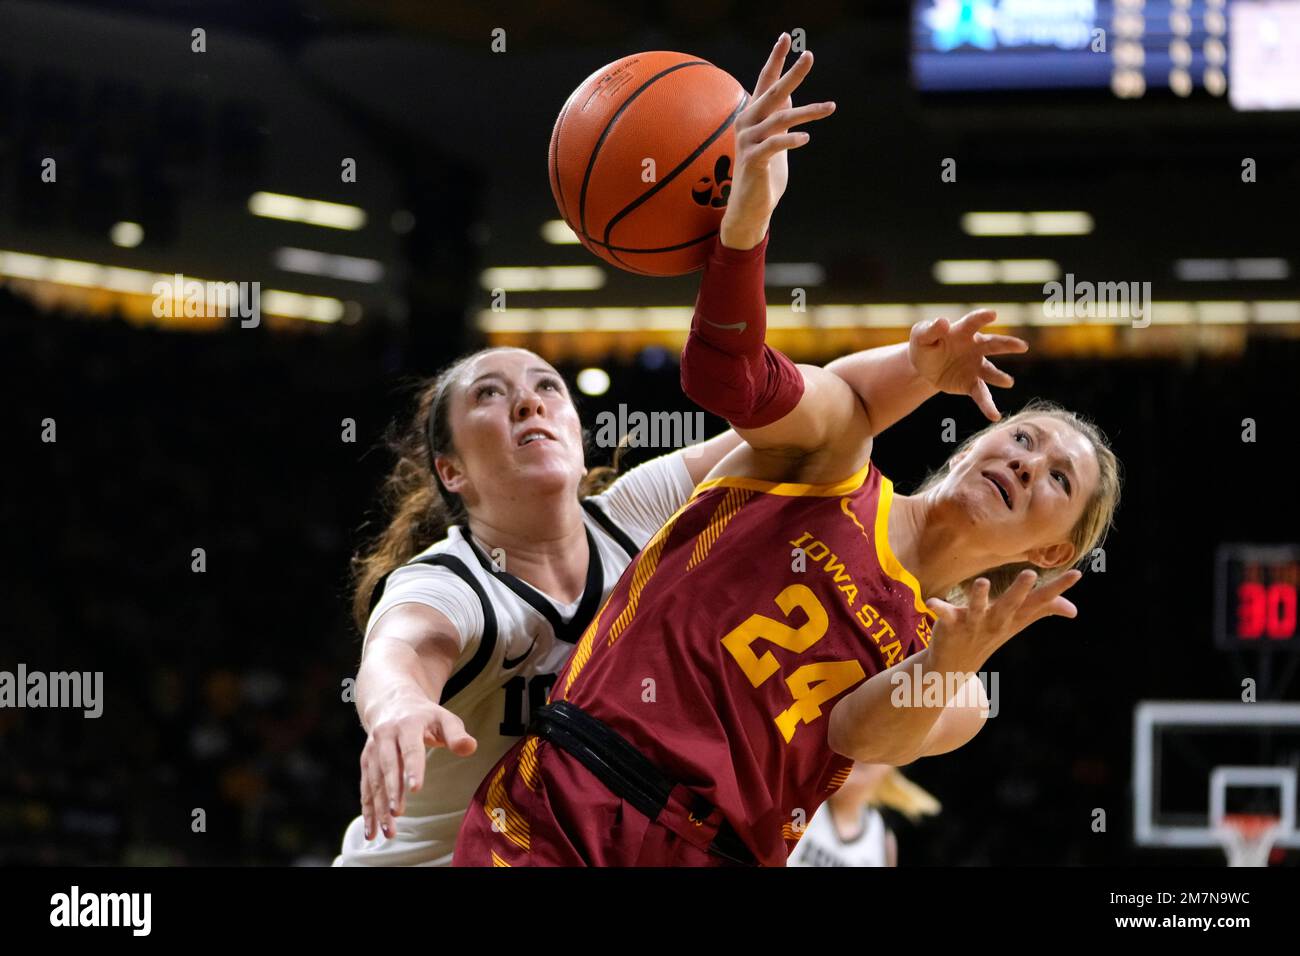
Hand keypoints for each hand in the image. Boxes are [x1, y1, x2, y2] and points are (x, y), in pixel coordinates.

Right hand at [359, 689, 476, 840]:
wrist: (391, 703)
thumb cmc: (424, 715)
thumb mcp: (444, 718)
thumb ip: (457, 733)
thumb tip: (470, 747)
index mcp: (407, 725)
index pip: (410, 748)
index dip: (412, 767)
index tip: (416, 788)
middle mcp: (385, 736)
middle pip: (387, 766)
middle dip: (391, 791)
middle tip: (397, 813)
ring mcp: (373, 750)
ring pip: (374, 781)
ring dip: (378, 807)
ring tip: (387, 831)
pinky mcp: (366, 762)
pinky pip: (366, 788)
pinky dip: (367, 810)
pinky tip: (372, 831)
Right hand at [719, 33, 836, 249]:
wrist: (752, 205)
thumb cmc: (765, 170)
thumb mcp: (775, 137)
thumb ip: (779, 114)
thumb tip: (789, 90)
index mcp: (754, 114)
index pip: (765, 80)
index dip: (775, 59)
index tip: (786, 37)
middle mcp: (747, 122)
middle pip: (773, 92)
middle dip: (792, 73)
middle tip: (810, 56)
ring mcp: (748, 141)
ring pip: (780, 118)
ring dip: (808, 112)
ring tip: (831, 107)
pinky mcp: (753, 160)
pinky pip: (774, 144)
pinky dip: (790, 140)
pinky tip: (806, 138)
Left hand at [909, 308, 1027, 420]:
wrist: (924, 365)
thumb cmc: (925, 344)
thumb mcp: (921, 335)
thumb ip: (930, 330)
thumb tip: (943, 322)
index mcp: (963, 332)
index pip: (973, 322)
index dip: (982, 317)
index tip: (992, 314)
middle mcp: (975, 348)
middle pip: (993, 344)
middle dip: (1008, 345)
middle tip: (1022, 346)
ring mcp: (976, 366)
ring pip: (990, 372)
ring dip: (999, 377)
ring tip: (1008, 382)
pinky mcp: (971, 383)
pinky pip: (981, 394)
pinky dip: (988, 405)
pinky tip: (995, 416)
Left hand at [925, 569, 1082, 675]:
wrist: (956, 665)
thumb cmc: (991, 633)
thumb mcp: (1019, 622)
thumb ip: (1045, 610)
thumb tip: (1074, 610)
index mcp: (1015, 617)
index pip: (1040, 601)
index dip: (1058, 588)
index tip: (1077, 574)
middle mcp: (997, 620)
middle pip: (1010, 605)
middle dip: (1019, 590)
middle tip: (1030, 574)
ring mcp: (974, 623)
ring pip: (978, 609)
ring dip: (979, 597)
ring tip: (981, 583)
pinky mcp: (952, 624)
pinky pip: (945, 615)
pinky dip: (939, 609)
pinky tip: (931, 602)